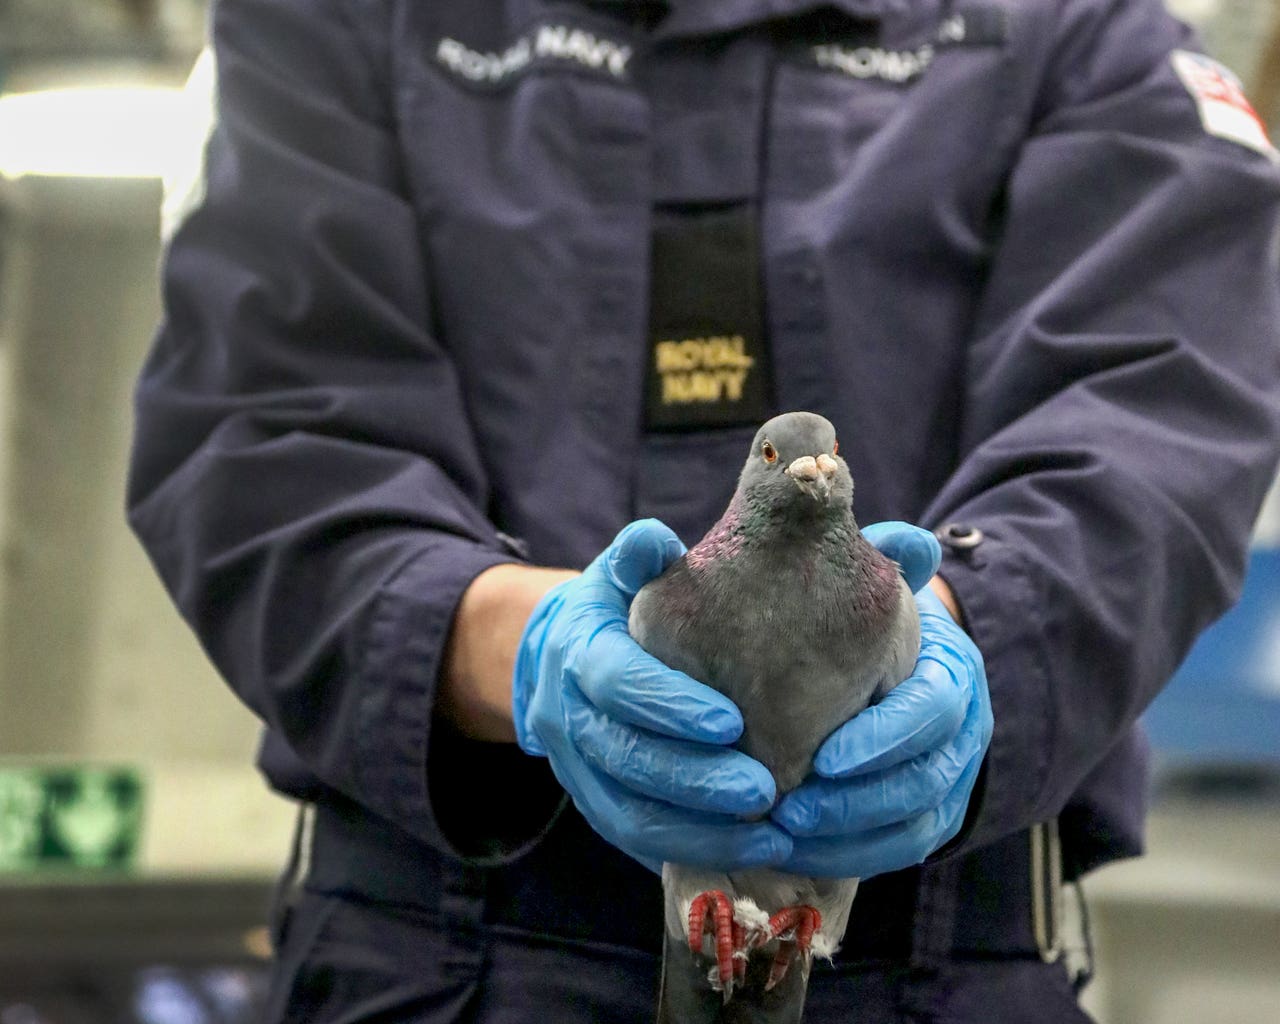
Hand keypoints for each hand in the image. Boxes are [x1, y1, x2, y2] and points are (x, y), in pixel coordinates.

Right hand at [514, 519, 791, 872]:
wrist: (562, 661)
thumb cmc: (618, 610)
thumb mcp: (622, 573)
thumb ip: (642, 555)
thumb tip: (657, 539)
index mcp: (578, 652)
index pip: (615, 681)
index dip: (668, 704)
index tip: (731, 721)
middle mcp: (568, 717)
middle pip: (625, 758)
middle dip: (696, 779)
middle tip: (767, 789)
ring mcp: (578, 770)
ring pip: (631, 813)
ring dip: (702, 829)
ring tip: (773, 832)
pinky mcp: (598, 807)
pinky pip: (639, 841)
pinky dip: (696, 850)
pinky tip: (755, 850)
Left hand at [771, 522, 992, 877]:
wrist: (893, 660)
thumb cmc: (867, 622)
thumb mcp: (875, 587)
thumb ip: (884, 562)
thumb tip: (903, 540)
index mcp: (952, 673)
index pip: (934, 712)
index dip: (883, 738)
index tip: (822, 757)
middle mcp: (963, 734)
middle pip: (927, 782)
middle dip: (858, 803)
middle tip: (789, 811)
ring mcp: (949, 782)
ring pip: (915, 829)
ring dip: (848, 840)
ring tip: (782, 837)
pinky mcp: (927, 820)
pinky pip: (898, 853)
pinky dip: (847, 858)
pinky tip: (791, 854)